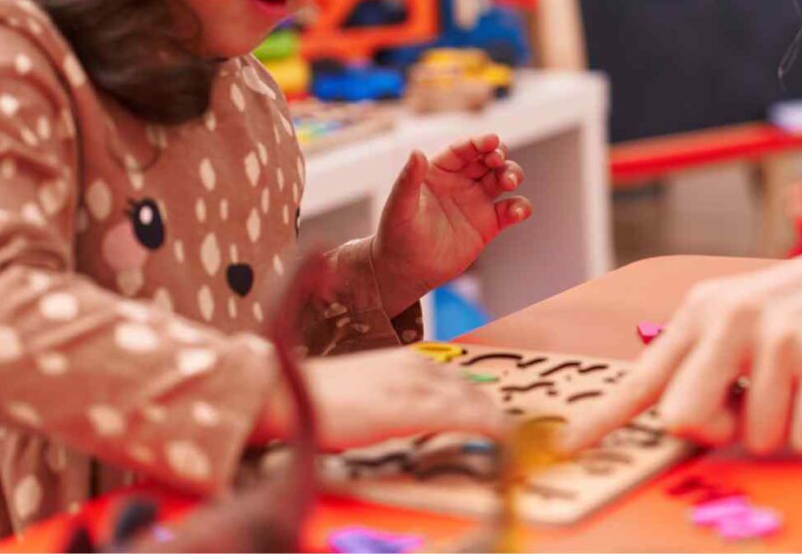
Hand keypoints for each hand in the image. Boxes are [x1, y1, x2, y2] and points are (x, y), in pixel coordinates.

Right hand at [252, 347, 506, 450]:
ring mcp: (412, 384)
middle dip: (493, 411)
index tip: (498, 418)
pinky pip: (462, 416)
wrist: (284, 393)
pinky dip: (488, 427)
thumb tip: (404, 415)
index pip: (455, 379)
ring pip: (471, 400)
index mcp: (402, 360)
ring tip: (516, 440)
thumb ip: (389, 397)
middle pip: (469, 388)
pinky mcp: (408, 406)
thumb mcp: (362, 391)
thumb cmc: (316, 398)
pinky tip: (503, 439)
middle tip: (517, 433)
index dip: (480, 400)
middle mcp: (413, 366)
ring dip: (495, 420)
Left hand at [370, 135, 529, 314]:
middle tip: (498, 162)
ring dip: (512, 174)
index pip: (463, 149)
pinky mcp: (489, 224)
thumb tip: (416, 152)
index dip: (478, 142)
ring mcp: (477, 201)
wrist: (406, 271)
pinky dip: (520, 207)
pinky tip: (518, 212)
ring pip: (503, 178)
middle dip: (499, 155)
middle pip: (488, 159)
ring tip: (509, 182)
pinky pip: (511, 210)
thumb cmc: (397, 235)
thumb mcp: (399, 207)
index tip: (491, 140)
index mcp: (439, 170)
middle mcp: (461, 181)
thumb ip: (408, 180)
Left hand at [559, 187, 801, 456]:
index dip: (602, 418)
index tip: (567, 447)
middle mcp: (731, 319)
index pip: (642, 376)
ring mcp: (780, 337)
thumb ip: (703, 360)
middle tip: (748, 406)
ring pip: (757, 438)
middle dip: (717, 431)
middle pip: (686, 420)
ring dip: (784, 425)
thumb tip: (675, 422)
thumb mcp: (745, 312)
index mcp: (702, 310)